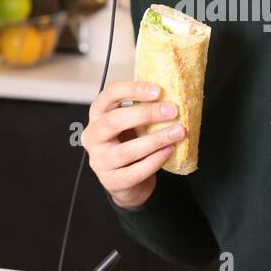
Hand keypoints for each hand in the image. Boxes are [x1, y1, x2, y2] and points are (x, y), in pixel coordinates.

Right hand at [82, 81, 184, 208]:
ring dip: (156, 140)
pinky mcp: (111, 181)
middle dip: (146, 114)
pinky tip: (169, 151)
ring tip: (178, 132)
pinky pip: (135, 171)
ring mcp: (99, 161)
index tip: (157, 90)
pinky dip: (155, 160)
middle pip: (115, 121)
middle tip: (172, 111)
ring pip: (127, 150)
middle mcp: (92, 136)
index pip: (109, 95)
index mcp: (97, 115)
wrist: (127, 180)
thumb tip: (170, 93)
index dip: (132, 89)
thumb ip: (142, 109)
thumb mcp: (131, 123)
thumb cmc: (129, 143)